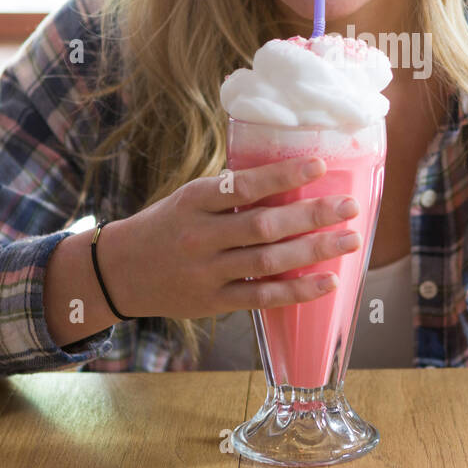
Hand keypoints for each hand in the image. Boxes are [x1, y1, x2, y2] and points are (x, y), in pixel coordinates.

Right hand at [108, 155, 360, 319]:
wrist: (118, 272)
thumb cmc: (165, 226)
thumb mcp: (189, 198)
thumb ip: (231, 193)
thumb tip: (289, 177)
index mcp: (195, 200)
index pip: (245, 186)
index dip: (284, 176)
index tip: (320, 165)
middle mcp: (201, 236)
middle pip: (265, 226)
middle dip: (312, 216)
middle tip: (349, 206)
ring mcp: (207, 272)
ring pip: (269, 262)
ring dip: (314, 251)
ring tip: (349, 240)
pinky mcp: (213, 302)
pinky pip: (263, 297)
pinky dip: (298, 291)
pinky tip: (327, 281)